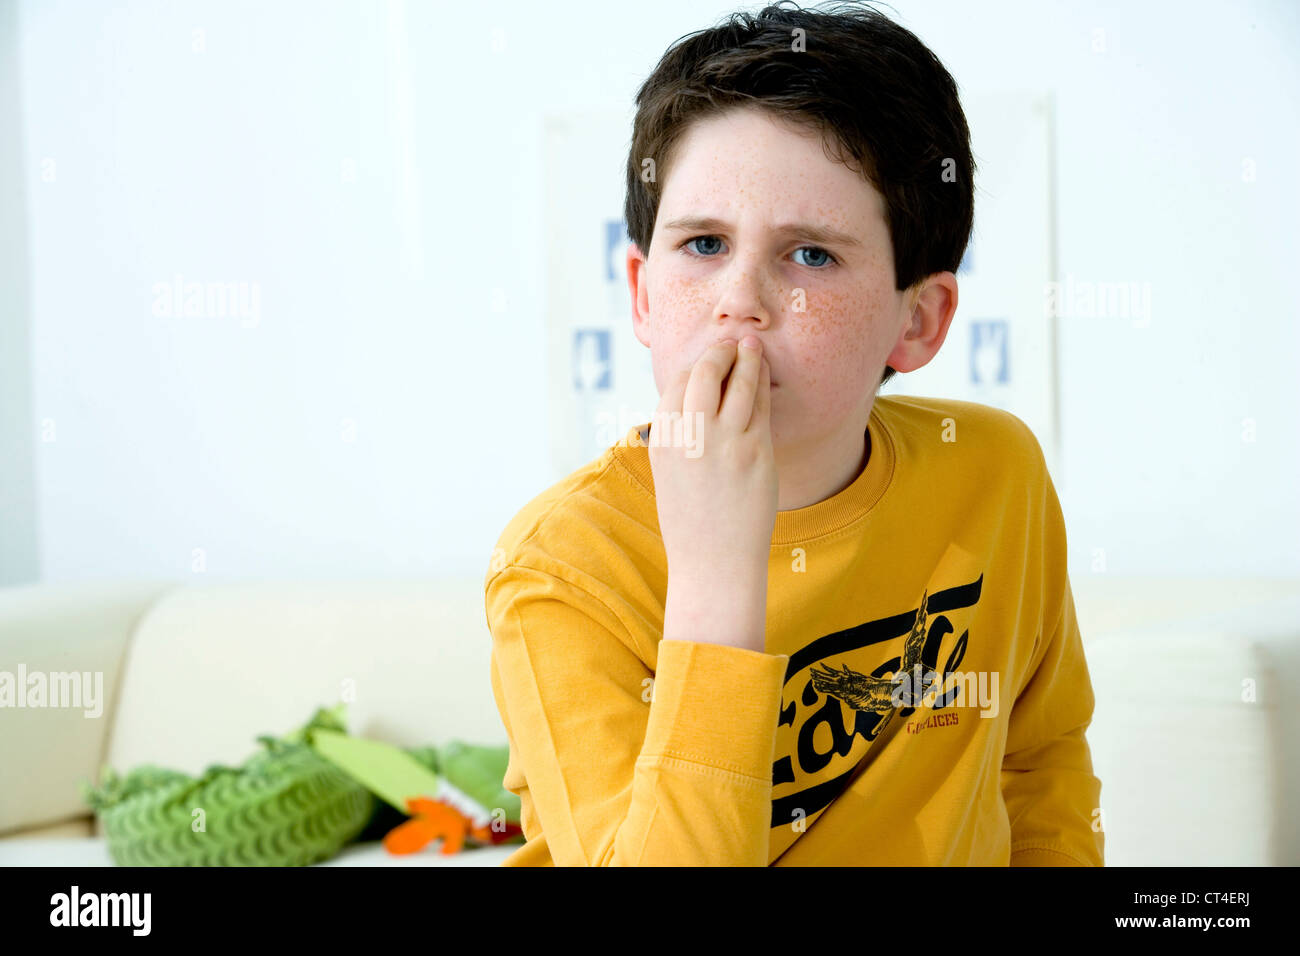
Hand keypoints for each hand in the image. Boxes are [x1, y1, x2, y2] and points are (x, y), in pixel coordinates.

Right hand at [648, 335, 777, 586]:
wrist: (713, 561)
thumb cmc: (691, 518)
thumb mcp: (669, 470)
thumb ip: (677, 433)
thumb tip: (693, 396)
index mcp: (664, 439)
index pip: (678, 383)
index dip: (695, 365)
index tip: (708, 359)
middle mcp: (691, 437)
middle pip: (706, 373)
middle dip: (720, 352)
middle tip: (731, 344)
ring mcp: (726, 443)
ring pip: (740, 383)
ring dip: (748, 358)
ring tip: (752, 346)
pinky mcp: (757, 453)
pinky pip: (762, 406)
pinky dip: (762, 384)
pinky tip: (764, 375)